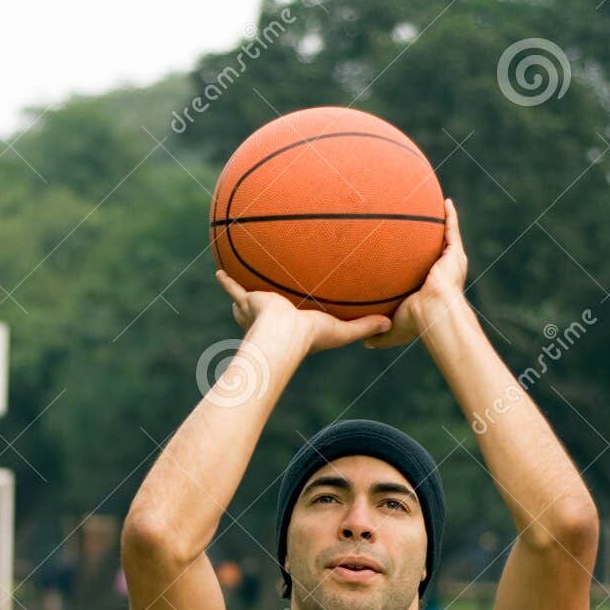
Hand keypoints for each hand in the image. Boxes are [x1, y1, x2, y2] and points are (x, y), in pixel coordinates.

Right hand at [216, 269, 391, 354]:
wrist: (283, 335)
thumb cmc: (310, 337)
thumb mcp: (341, 331)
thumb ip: (364, 326)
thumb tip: (391, 324)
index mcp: (292, 324)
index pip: (292, 318)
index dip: (294, 315)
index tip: (295, 311)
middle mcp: (273, 316)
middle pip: (267, 308)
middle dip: (263, 305)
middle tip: (263, 296)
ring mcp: (258, 307)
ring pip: (249, 298)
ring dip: (245, 292)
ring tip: (239, 280)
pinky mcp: (248, 300)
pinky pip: (234, 288)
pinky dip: (226, 282)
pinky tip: (218, 272)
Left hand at [363, 197, 468, 349]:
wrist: (435, 314)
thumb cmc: (416, 322)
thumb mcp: (393, 328)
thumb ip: (379, 332)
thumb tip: (364, 342)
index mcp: (429, 286)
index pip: (420, 271)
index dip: (414, 263)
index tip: (404, 253)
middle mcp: (441, 272)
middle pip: (432, 251)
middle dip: (427, 240)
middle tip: (416, 226)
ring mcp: (449, 262)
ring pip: (444, 238)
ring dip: (439, 224)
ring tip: (433, 207)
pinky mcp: (454, 255)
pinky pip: (452, 230)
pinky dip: (450, 216)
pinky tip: (445, 202)